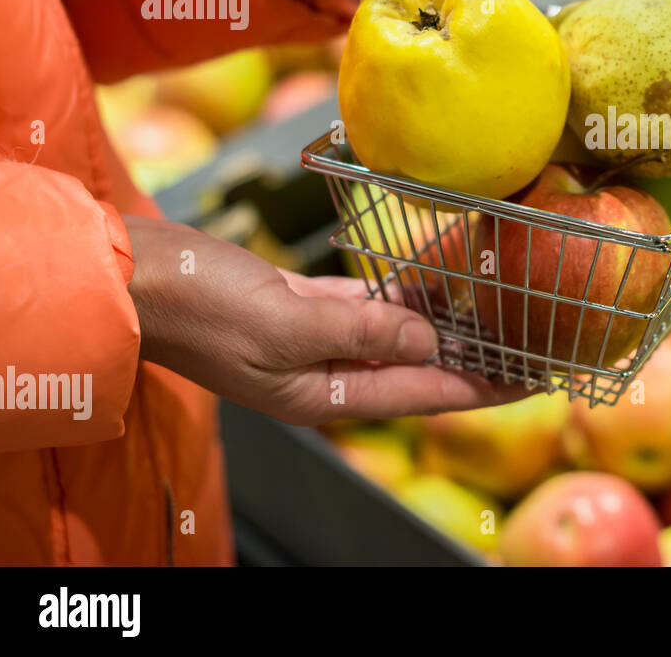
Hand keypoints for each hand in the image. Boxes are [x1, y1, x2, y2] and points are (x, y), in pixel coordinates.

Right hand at [125, 214, 525, 423]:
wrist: (132, 276)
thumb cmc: (198, 305)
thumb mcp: (284, 324)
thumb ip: (363, 331)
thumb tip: (428, 337)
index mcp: (326, 394)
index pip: (427, 395)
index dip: (486, 386)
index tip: (538, 377)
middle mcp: (331, 373)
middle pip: (424, 368)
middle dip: (478, 356)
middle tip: (535, 336)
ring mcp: (320, 340)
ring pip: (403, 334)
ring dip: (449, 320)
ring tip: (503, 303)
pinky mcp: (308, 306)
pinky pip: (373, 305)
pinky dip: (407, 292)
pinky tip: (441, 275)